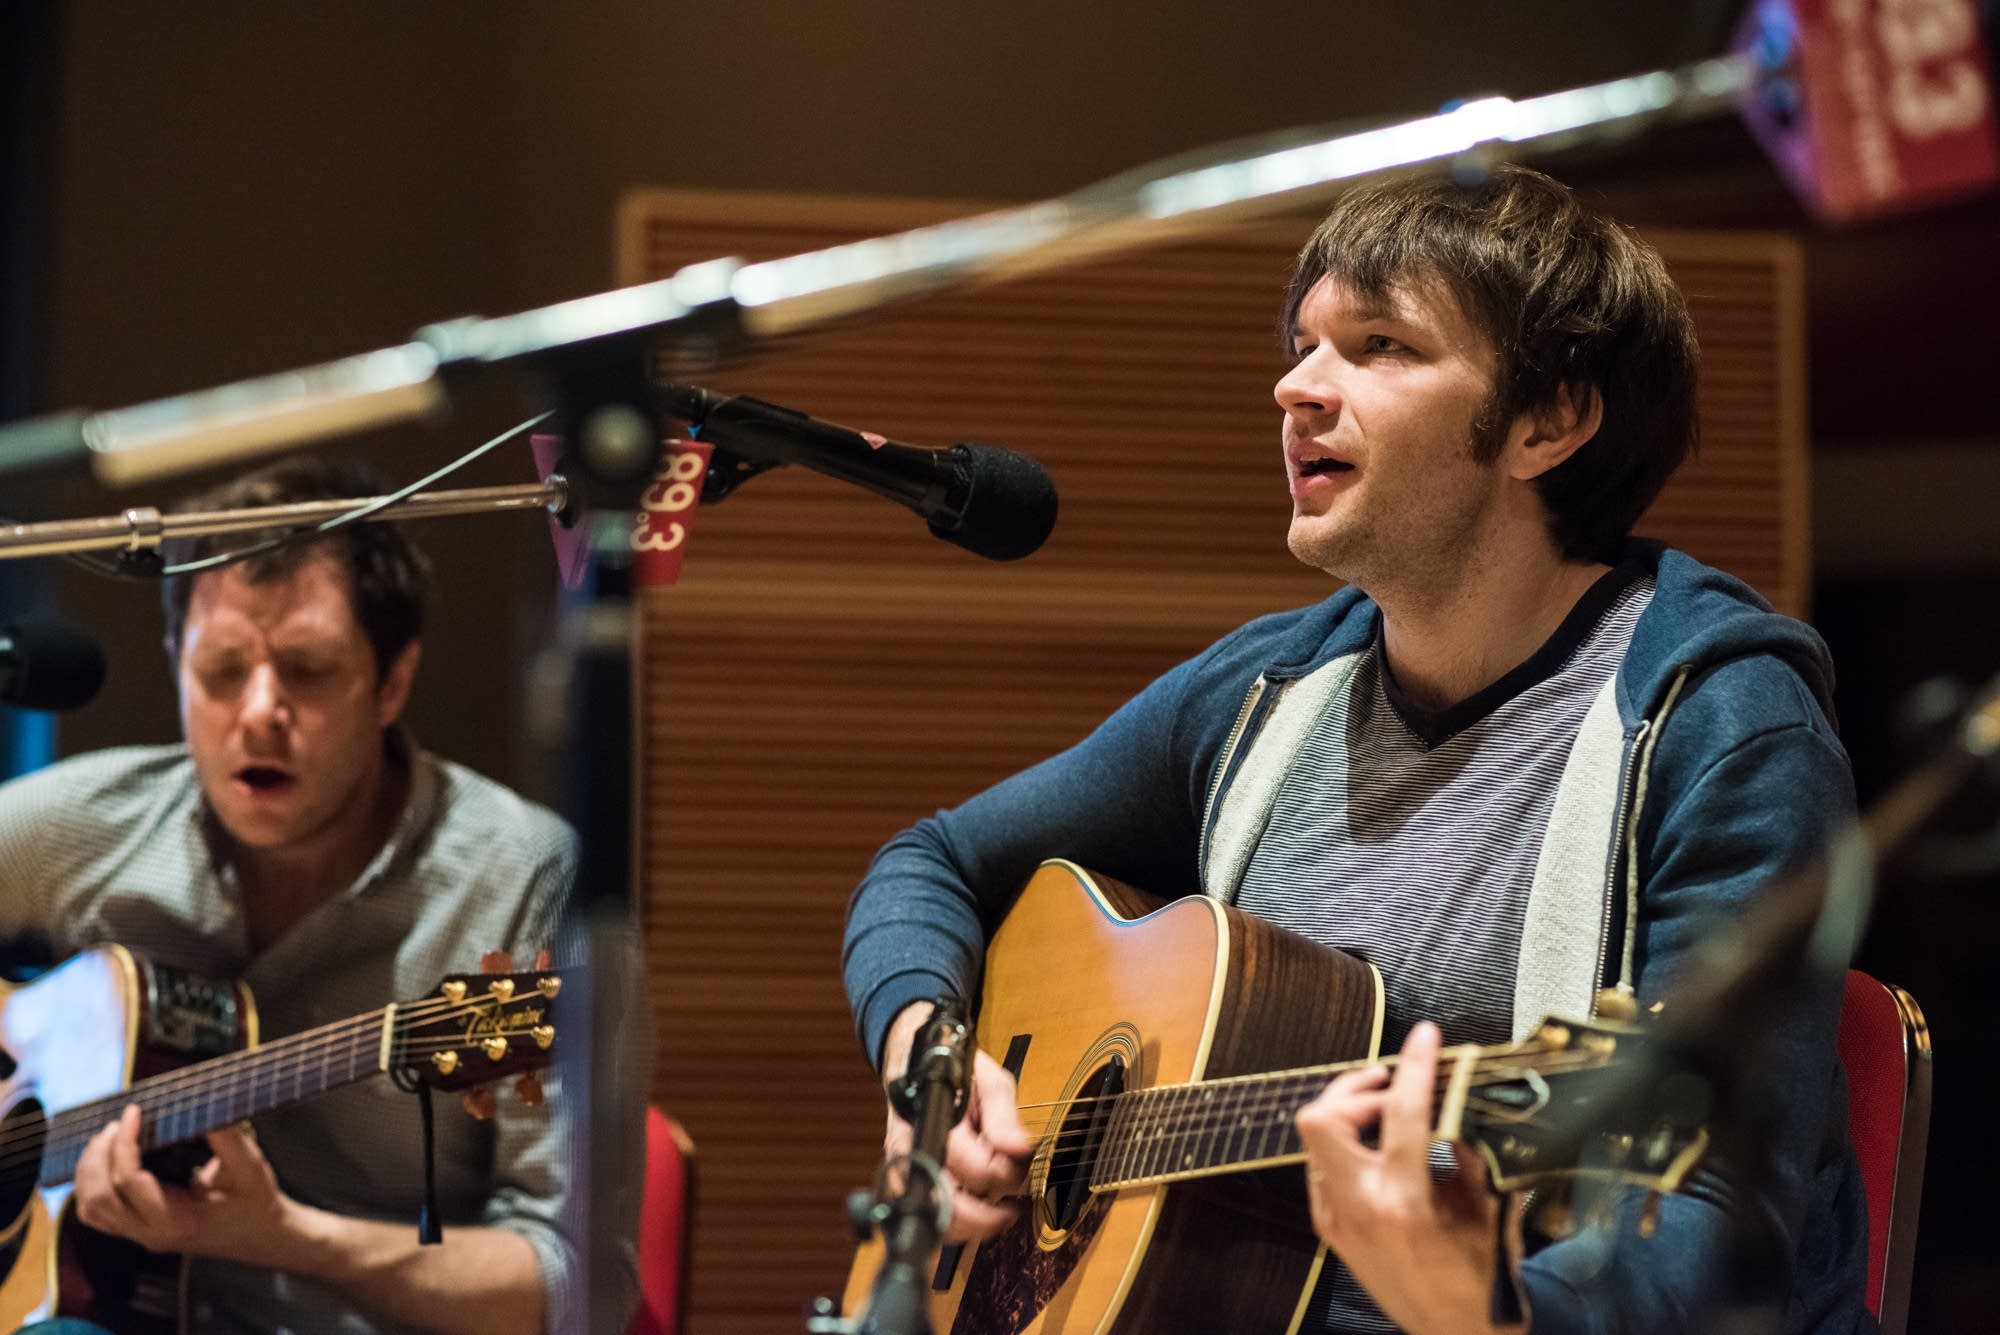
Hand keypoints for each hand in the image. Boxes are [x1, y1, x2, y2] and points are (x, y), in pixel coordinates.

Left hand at [73, 1104, 296, 1264]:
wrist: (262, 1236)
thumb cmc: (257, 1203)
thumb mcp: (251, 1168)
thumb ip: (227, 1139)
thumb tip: (204, 1106)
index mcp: (176, 1221)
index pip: (130, 1182)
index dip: (124, 1143)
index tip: (134, 1111)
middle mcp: (151, 1234)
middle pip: (99, 1198)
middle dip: (100, 1156)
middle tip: (118, 1123)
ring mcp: (141, 1236)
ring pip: (90, 1209)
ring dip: (89, 1171)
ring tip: (107, 1138)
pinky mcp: (138, 1231)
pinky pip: (97, 1213)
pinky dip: (91, 1184)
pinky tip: (106, 1160)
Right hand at [879, 1002, 1031, 1241]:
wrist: (914, 1061)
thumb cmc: (954, 1069)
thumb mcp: (988, 1080)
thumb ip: (1003, 1115)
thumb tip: (1020, 1149)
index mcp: (932, 1120)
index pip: (972, 1168)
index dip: (1004, 1174)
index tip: (1022, 1166)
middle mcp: (911, 1149)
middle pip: (944, 1205)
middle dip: (985, 1215)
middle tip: (1012, 1210)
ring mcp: (905, 1168)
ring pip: (932, 1218)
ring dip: (970, 1225)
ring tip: (1000, 1216)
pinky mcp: (908, 1180)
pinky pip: (929, 1215)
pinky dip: (956, 1223)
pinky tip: (979, 1215)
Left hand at [1294, 1022, 1524, 1334]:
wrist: (1452, 1333)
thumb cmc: (1475, 1279)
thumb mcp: (1485, 1212)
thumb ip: (1470, 1152)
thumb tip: (1462, 1102)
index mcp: (1403, 1202)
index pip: (1402, 1115)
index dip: (1416, 1067)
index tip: (1425, 1037)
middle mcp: (1358, 1207)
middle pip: (1321, 1117)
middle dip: (1354, 1089)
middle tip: (1392, 1084)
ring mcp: (1335, 1217)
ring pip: (1316, 1138)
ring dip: (1349, 1114)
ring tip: (1388, 1111)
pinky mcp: (1328, 1226)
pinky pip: (1321, 1165)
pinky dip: (1345, 1145)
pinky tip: (1377, 1148)